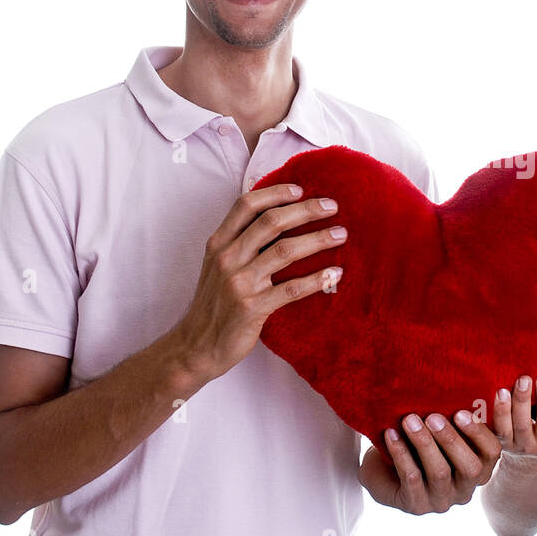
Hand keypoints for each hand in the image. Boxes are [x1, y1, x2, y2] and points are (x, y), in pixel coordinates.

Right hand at [171, 183, 347, 385]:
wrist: (196, 346)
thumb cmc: (214, 304)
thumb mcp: (217, 266)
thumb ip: (239, 242)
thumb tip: (275, 217)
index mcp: (219, 243)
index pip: (247, 205)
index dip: (276, 193)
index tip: (301, 189)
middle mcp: (228, 258)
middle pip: (272, 222)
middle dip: (306, 210)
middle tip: (332, 206)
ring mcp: (240, 283)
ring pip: (285, 251)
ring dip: (318, 239)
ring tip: (341, 234)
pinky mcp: (252, 308)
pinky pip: (292, 288)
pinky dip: (317, 279)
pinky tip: (335, 273)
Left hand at [359, 411, 500, 513]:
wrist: (383, 469)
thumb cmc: (418, 443)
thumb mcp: (439, 432)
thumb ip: (454, 419)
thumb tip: (458, 386)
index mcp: (479, 468)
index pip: (492, 453)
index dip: (480, 433)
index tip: (460, 411)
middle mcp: (465, 489)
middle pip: (470, 467)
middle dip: (451, 439)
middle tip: (432, 416)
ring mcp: (441, 501)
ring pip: (440, 473)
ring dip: (424, 443)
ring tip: (409, 420)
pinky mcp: (416, 506)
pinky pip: (412, 479)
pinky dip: (401, 454)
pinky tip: (391, 435)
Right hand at [492, 374, 536, 459]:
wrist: (534, 458)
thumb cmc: (515, 431)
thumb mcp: (504, 426)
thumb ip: (500, 409)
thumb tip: (498, 378)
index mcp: (505, 442)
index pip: (502, 428)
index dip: (501, 410)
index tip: (501, 390)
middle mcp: (524, 447)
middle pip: (522, 424)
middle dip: (523, 400)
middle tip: (523, 379)